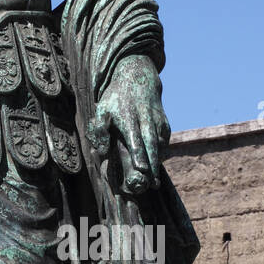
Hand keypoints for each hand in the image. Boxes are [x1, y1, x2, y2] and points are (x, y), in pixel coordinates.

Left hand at [86, 53, 170, 192]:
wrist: (138, 78)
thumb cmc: (116, 98)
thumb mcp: (102, 109)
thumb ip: (99, 130)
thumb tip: (102, 151)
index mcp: (128, 118)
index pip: (135, 140)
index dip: (139, 155)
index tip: (141, 169)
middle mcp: (146, 120)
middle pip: (151, 145)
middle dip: (153, 165)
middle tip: (152, 184)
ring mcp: (157, 121)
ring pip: (160, 145)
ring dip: (158, 163)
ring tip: (154, 182)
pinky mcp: (164, 123)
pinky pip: (164, 141)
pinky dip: (161, 153)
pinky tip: (156, 165)